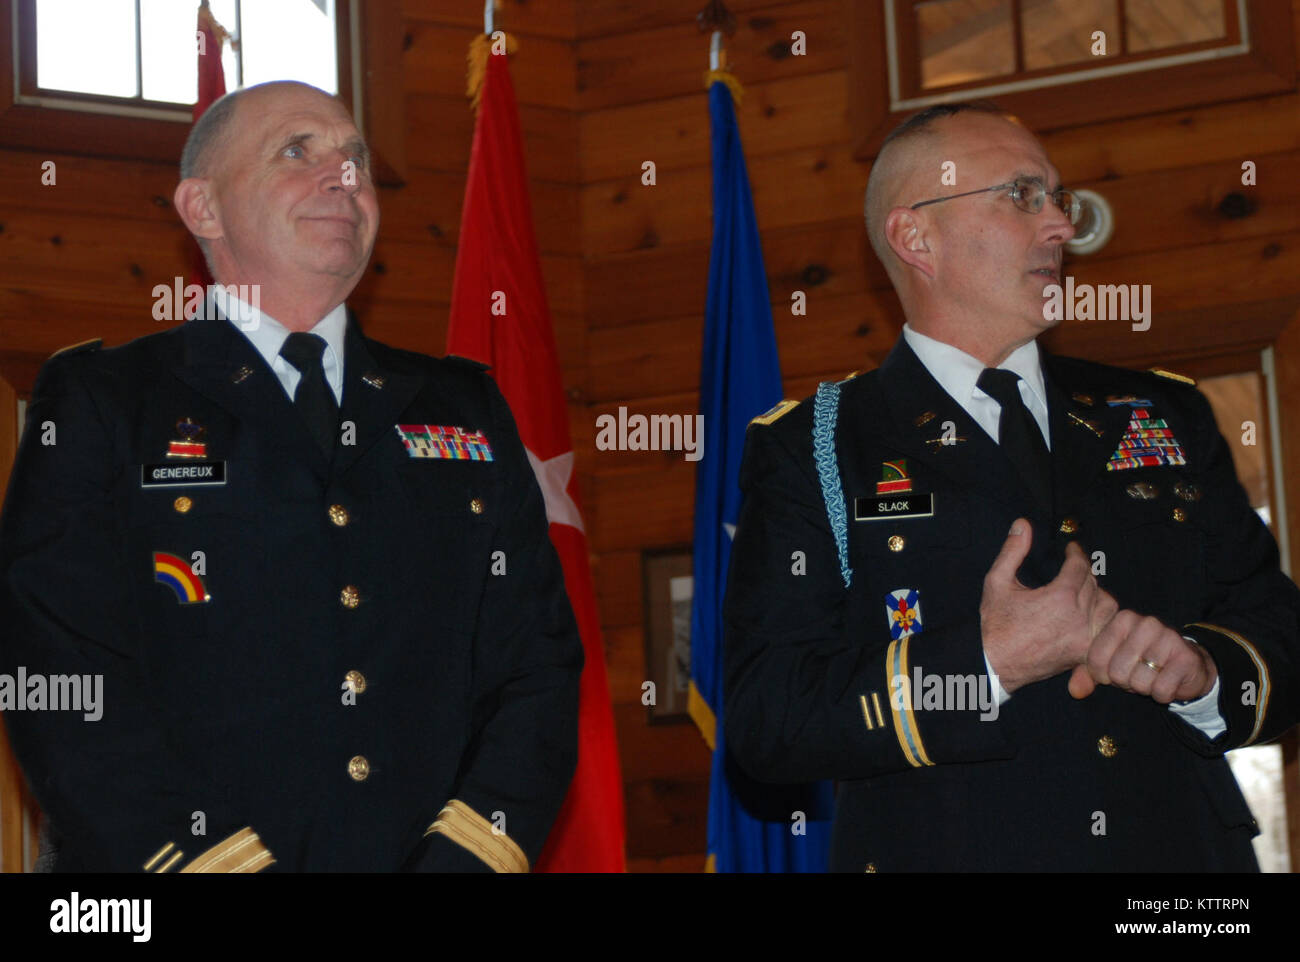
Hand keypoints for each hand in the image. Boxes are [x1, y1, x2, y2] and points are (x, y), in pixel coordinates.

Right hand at [981, 519, 1115, 693]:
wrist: (994, 664)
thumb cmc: (994, 624)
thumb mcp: (997, 582)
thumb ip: (1012, 551)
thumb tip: (1022, 523)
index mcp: (1060, 597)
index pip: (1080, 566)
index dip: (1076, 553)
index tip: (1072, 548)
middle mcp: (1079, 617)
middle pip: (1094, 584)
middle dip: (1083, 572)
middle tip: (1073, 568)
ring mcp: (1085, 638)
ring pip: (1108, 606)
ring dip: (1097, 595)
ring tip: (1083, 590)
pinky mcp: (1085, 653)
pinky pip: (1106, 630)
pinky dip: (1102, 619)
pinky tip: (1089, 614)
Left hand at [1070, 610, 1217, 702]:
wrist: (1188, 666)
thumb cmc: (1142, 662)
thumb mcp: (1111, 663)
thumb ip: (1088, 674)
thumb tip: (1075, 691)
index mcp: (1123, 620)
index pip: (1096, 658)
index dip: (1102, 675)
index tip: (1114, 673)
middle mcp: (1146, 624)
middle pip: (1117, 672)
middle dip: (1125, 683)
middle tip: (1138, 675)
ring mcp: (1169, 638)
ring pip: (1139, 682)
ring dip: (1145, 688)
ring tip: (1153, 677)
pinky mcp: (1186, 658)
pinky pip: (1161, 690)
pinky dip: (1162, 694)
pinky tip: (1168, 683)